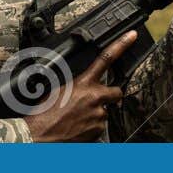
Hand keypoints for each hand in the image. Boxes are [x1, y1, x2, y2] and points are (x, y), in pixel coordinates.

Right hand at [21, 30, 137, 142]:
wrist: (40, 136)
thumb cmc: (44, 113)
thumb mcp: (57, 89)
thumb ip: (75, 84)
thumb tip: (81, 85)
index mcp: (84, 83)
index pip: (106, 58)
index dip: (121, 45)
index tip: (132, 36)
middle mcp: (95, 98)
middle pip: (116, 92)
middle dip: (110, 94)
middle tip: (97, 99)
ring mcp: (99, 116)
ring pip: (105, 112)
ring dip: (95, 113)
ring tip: (77, 118)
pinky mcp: (99, 132)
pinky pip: (100, 126)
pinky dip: (92, 126)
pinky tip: (78, 127)